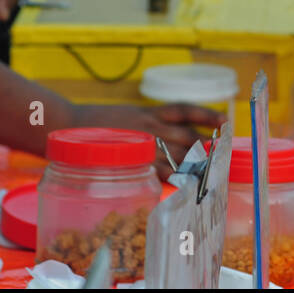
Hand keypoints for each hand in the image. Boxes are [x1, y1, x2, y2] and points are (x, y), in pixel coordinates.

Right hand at [74, 103, 225, 180]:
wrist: (67, 125)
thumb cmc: (98, 124)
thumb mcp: (127, 116)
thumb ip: (150, 124)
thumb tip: (178, 138)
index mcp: (150, 112)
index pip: (185, 110)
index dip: (206, 114)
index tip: (224, 120)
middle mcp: (150, 125)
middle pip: (188, 136)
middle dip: (209, 146)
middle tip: (225, 154)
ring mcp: (142, 143)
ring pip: (179, 154)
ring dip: (199, 163)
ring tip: (215, 171)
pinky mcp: (134, 158)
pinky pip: (161, 169)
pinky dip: (177, 176)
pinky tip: (190, 182)